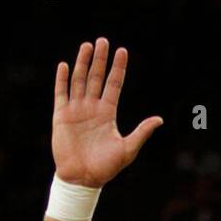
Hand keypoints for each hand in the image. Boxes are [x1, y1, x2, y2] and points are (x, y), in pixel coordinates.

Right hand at [51, 38, 162, 188]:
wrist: (83, 180)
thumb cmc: (106, 168)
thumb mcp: (128, 149)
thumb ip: (142, 133)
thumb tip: (160, 120)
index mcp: (107, 113)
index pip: (114, 84)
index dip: (118, 68)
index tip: (122, 51)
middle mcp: (92, 108)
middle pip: (96, 77)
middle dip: (100, 59)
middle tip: (103, 40)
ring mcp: (76, 111)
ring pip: (79, 81)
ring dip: (82, 63)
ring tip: (87, 46)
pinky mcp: (61, 117)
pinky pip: (61, 94)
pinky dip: (62, 80)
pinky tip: (65, 66)